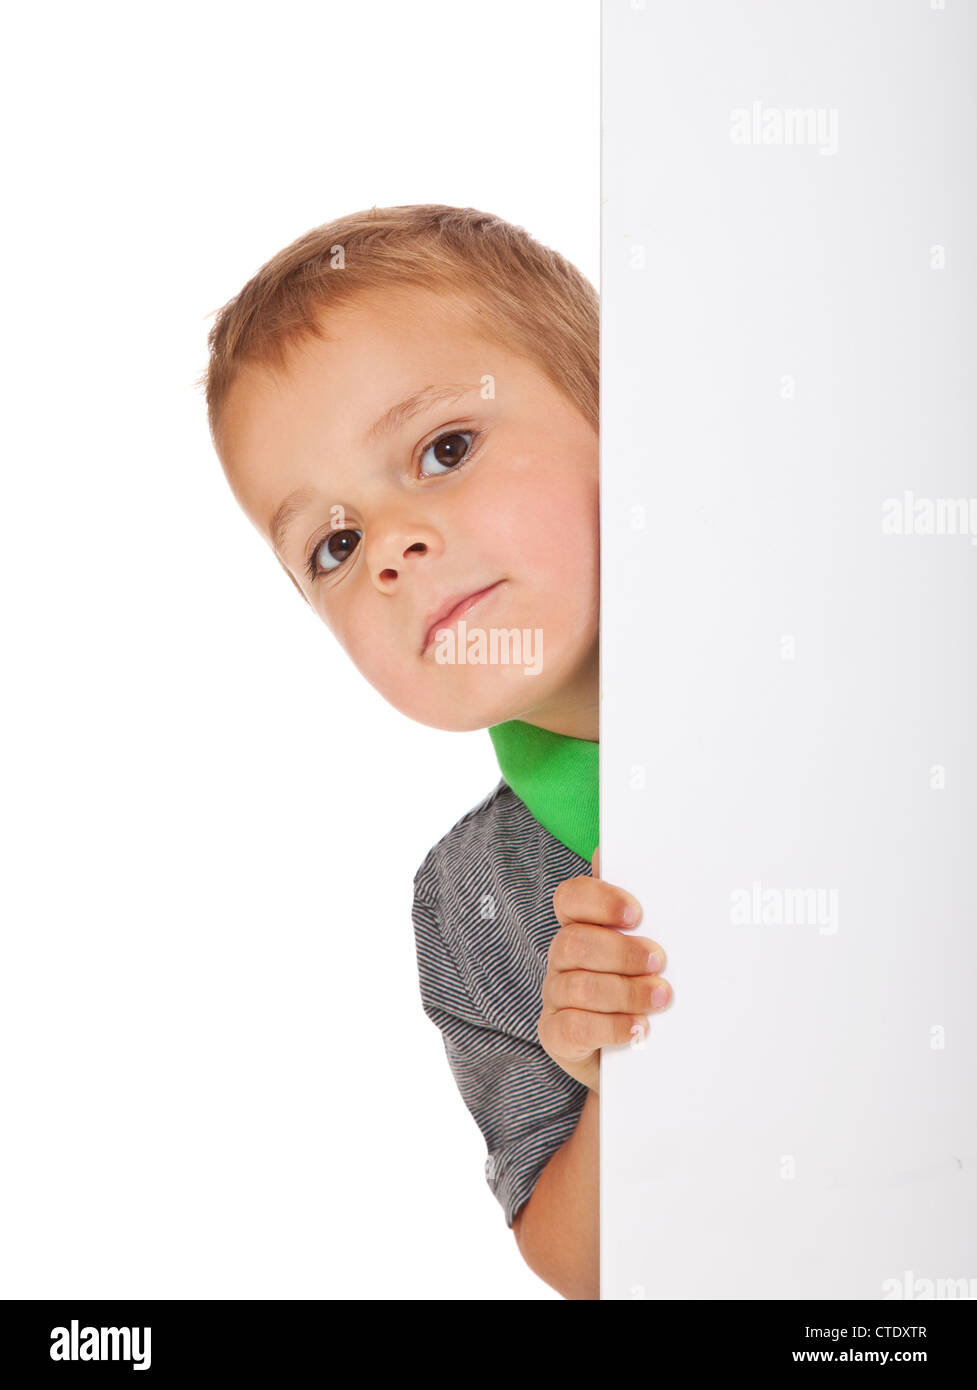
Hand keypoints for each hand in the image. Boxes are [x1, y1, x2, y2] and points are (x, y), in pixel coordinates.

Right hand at [538, 845, 670, 1092]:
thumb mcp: (643, 949)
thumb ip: (636, 912)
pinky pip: (576, 1026)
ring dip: (626, 991)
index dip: (600, 901)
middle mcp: (561, 958)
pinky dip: (612, 1026)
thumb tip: (613, 852)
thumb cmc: (637, 988)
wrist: (632, 1053)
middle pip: (575, 942)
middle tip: (659, 961)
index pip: (570, 899)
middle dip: (622, 952)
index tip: (636, 914)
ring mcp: (556, 996)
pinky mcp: (556, 1034)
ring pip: (580, 986)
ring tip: (660, 997)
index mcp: (579, 927)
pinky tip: (638, 1027)